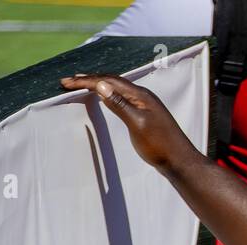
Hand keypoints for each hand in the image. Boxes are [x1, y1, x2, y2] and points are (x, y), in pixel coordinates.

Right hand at [59, 74, 198, 172]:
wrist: (180, 161)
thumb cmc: (160, 145)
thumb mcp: (137, 124)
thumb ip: (120, 105)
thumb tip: (101, 86)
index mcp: (140, 95)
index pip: (109, 81)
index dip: (87, 81)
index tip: (67, 83)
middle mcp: (143, 96)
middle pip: (112, 82)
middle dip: (89, 80)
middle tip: (68, 81)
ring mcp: (145, 105)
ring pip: (117, 89)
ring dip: (98, 85)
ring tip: (81, 84)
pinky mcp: (145, 115)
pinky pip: (122, 98)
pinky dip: (108, 95)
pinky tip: (104, 97)